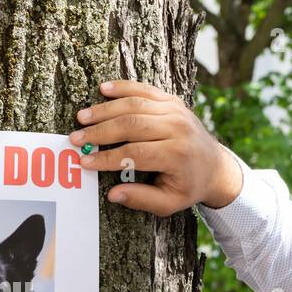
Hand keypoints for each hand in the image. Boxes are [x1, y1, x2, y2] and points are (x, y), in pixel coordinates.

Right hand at [68, 80, 243, 214]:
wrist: (216, 166)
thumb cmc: (188, 186)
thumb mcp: (169, 203)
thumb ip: (141, 199)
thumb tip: (113, 194)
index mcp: (176, 155)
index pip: (134, 153)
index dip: (106, 158)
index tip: (84, 162)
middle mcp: (177, 128)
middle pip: (131, 124)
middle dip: (100, 132)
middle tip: (76, 138)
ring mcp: (175, 110)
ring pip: (134, 104)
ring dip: (105, 110)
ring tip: (82, 117)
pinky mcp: (172, 100)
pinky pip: (144, 89)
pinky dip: (123, 87)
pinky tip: (103, 88)